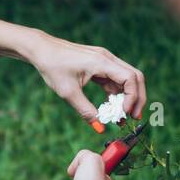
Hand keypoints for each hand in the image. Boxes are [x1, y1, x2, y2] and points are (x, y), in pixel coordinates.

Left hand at [25, 32, 146, 127]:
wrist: (42, 50)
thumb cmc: (53, 67)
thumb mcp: (68, 93)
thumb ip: (86, 111)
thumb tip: (100, 128)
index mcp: (102, 62)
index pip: (130, 79)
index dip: (133, 98)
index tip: (125, 114)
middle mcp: (107, 58)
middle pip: (135, 77)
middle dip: (138, 98)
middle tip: (134, 118)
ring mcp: (104, 60)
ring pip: (126, 78)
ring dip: (128, 97)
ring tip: (122, 117)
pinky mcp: (99, 64)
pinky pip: (114, 79)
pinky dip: (116, 93)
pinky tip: (112, 108)